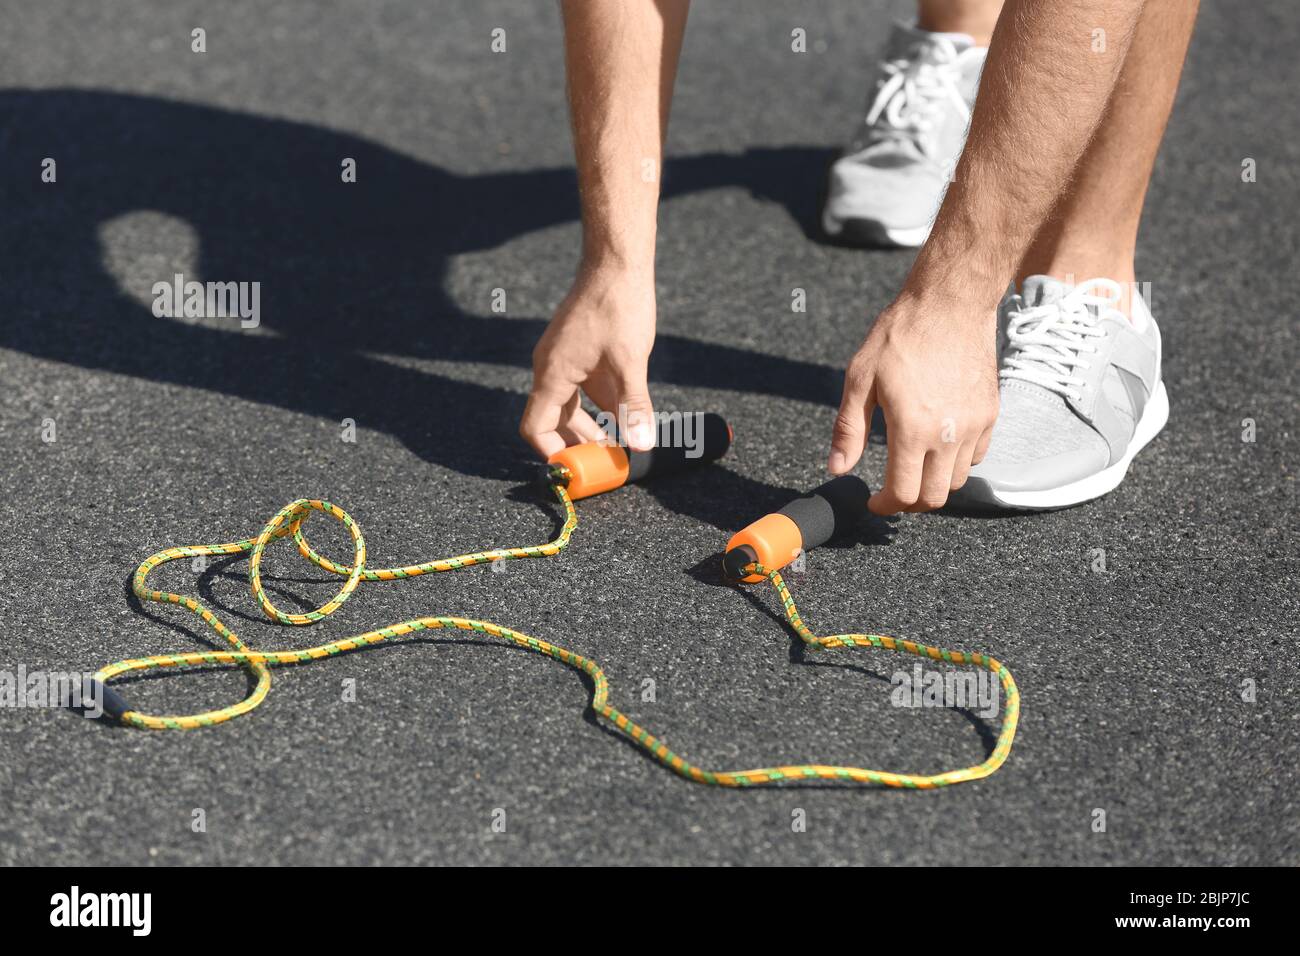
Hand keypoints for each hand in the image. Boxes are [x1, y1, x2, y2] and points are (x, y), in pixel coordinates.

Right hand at [520, 264, 657, 457]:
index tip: (578, 469)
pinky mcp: (579, 354)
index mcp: (552, 373)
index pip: (535, 427)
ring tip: (617, 446)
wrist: (617, 262)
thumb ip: (634, 406)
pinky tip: (623, 419)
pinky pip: (580, 391)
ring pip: (568, 407)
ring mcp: (564, 361)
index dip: (553, 453)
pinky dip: (598, 410)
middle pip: (552, 421)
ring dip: (589, 429)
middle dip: (576, 445)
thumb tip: (640, 445)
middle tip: (605, 463)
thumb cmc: (618, 305)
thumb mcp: (630, 361)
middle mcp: (551, 369)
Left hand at [828, 296, 998, 513]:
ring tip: (913, 467)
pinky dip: (957, 462)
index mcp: (912, 429)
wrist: (950, 303)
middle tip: (892, 491)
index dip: (885, 506)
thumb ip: (849, 429)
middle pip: (934, 498)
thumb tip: (838, 468)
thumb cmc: (900, 334)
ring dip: (934, 483)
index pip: (904, 494)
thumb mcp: (861, 378)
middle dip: (909, 503)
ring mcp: (975, 425)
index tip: (874, 502)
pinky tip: (937, 445)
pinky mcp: (991, 413)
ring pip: (957, 481)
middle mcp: (949, 434)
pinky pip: (976, 456)